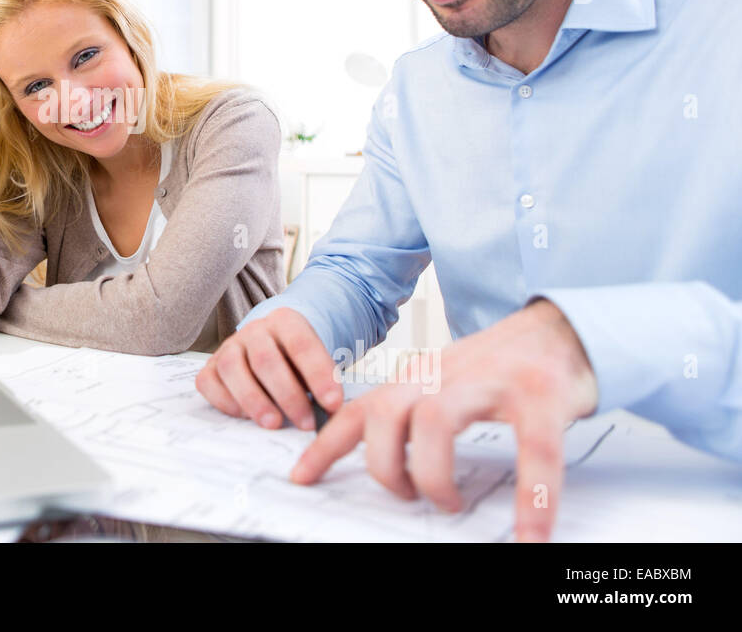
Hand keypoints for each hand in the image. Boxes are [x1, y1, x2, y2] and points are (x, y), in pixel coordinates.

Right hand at [196, 306, 343, 430]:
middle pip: (265, 359)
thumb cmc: (298, 363)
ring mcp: (229, 347)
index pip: (302, 344)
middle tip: (306, 424)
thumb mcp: (315, 364)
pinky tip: (244, 416)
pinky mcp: (210, 367)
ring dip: (254, 400)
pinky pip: (208, 382)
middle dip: (288, 395)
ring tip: (274, 424)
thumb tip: (332, 416)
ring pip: (232, 368)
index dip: (318, 374)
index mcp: (286, 321)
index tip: (334, 404)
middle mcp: (254, 330)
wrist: (273, 349)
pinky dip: (224, 401)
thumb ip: (322, 384)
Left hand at [290, 299, 597, 541]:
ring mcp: (492, 383)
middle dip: (386, 465)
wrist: (560, 329)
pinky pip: (533, 453)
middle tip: (407, 495)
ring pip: (436, 421)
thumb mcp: (440, 382)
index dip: (325, 446)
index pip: (357, 410)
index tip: (301, 476)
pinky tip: (531, 532)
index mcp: (417, 378)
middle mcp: (446, 375)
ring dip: (435, 474)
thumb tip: (383, 458)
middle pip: (385, 414)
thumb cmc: (498, 366)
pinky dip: (532, 499)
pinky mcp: (540, 397)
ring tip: (450, 502)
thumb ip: (409, 410)